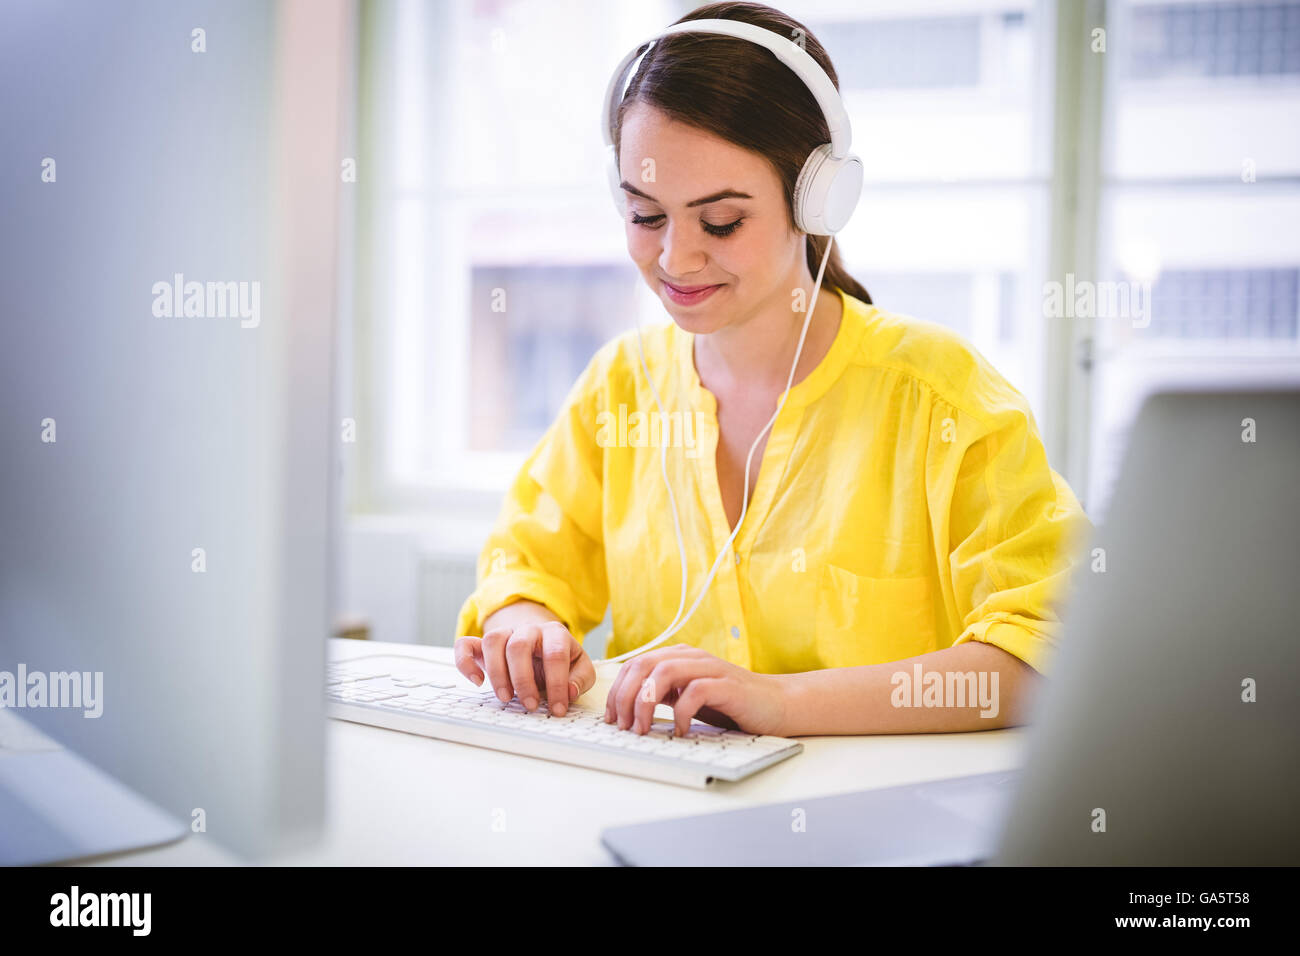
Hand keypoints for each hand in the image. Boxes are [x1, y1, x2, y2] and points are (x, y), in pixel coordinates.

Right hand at [454, 621, 595, 716]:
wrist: (540, 641)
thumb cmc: (560, 660)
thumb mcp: (579, 667)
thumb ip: (580, 679)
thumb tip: (569, 691)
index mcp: (555, 633)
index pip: (555, 655)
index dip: (557, 684)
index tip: (558, 708)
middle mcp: (528, 629)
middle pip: (519, 646)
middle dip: (523, 679)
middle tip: (529, 705)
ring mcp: (504, 633)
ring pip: (492, 641)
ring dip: (497, 672)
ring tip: (506, 698)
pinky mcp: (483, 643)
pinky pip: (465, 644)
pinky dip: (465, 662)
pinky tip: (477, 681)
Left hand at [603, 643, 787, 736]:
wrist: (776, 705)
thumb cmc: (730, 705)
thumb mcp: (687, 696)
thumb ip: (662, 694)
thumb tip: (625, 710)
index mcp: (678, 657)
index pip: (633, 665)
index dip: (616, 692)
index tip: (611, 718)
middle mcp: (691, 657)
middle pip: (642, 665)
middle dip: (624, 697)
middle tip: (622, 726)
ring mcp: (709, 668)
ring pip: (662, 673)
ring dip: (645, 703)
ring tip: (643, 729)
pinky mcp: (727, 685)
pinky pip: (694, 692)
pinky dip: (681, 714)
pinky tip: (681, 730)